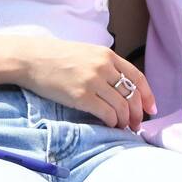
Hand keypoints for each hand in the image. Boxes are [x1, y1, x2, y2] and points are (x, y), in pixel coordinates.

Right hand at [9, 36, 156, 131]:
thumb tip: (122, 88)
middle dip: (137, 113)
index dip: (147, 96)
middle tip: (136, 125)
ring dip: (125, 121)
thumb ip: (105, 66)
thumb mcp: (87, 53)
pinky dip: (112, 122)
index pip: (137, 77)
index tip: (151, 109)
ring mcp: (92, 81)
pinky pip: (106, 113)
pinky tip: (110, 125)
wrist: (31, 59)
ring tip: (123, 128)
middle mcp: (103, 67)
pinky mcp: (80, 96)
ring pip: (121, 106)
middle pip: (132, 94)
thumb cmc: (57, 58)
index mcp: (107, 55)